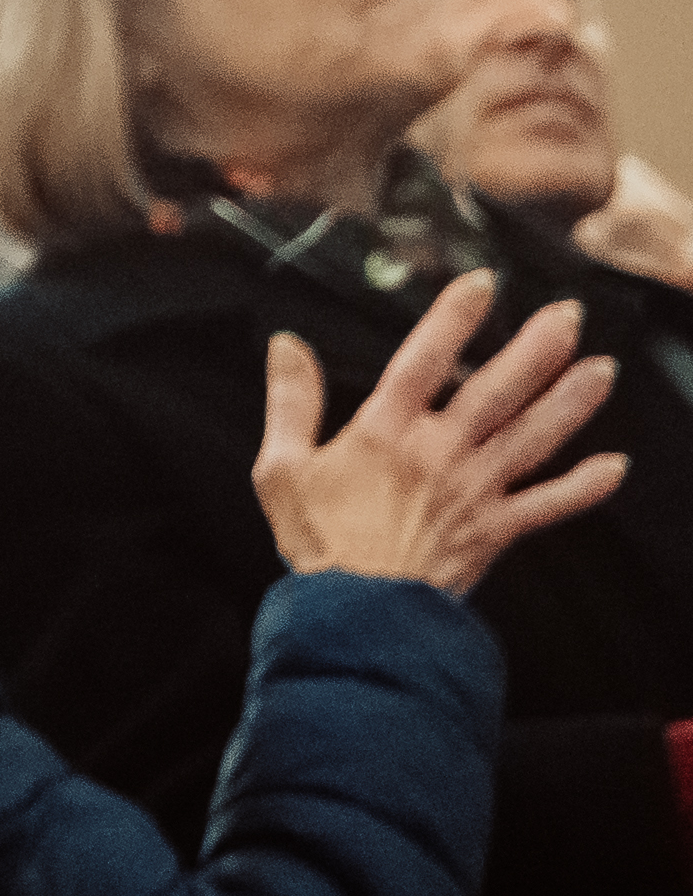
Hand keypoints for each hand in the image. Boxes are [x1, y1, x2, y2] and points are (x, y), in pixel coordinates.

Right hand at [252, 273, 628, 590]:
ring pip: (533, 438)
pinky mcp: (495, 530)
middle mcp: (439, 452)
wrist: (358, 613)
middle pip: (497, 390)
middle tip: (569, 314)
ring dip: (572, 402)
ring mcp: (474, 491)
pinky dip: (584, 488)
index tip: (483, 282)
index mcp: (384, 431)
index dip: (454, 318)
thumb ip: (289, 401)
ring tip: (603, 369)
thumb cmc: (316, 539)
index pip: (423, 359)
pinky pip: (548, 506)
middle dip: (536, 349)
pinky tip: (616, 467)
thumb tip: (286, 345)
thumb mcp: (279, 466)